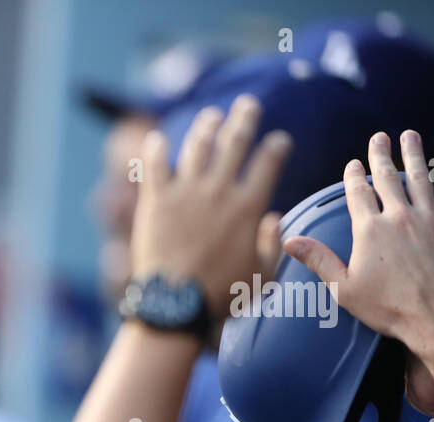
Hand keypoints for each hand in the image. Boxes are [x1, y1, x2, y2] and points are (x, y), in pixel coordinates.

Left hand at [130, 95, 292, 320]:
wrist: (175, 304)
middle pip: (235, 141)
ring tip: (211, 116)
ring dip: (206, 126)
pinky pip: (155, 165)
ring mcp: (186, 192)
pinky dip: (155, 149)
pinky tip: (156, 138)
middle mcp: (219, 191)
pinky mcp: (155, 200)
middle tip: (248, 106)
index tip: (279, 141)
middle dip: (245, 119)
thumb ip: (272, 245)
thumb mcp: (262, 276)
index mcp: (249, 206)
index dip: (276, 146)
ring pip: (198, 146)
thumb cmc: (221, 296)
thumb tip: (273, 219)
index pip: (269, 162)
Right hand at [285, 131, 433, 356]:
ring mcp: (430, 219)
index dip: (353, 175)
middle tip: (380, 137)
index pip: (357, 193)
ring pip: (420, 177)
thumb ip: (319, 260)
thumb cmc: (390, 309)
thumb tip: (288, 242)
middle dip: (381, 154)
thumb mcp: (344, 289)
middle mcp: (399, 217)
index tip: (352, 163)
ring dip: (415, 154)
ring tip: (411, 136)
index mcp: (369, 231)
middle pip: (388, 177)